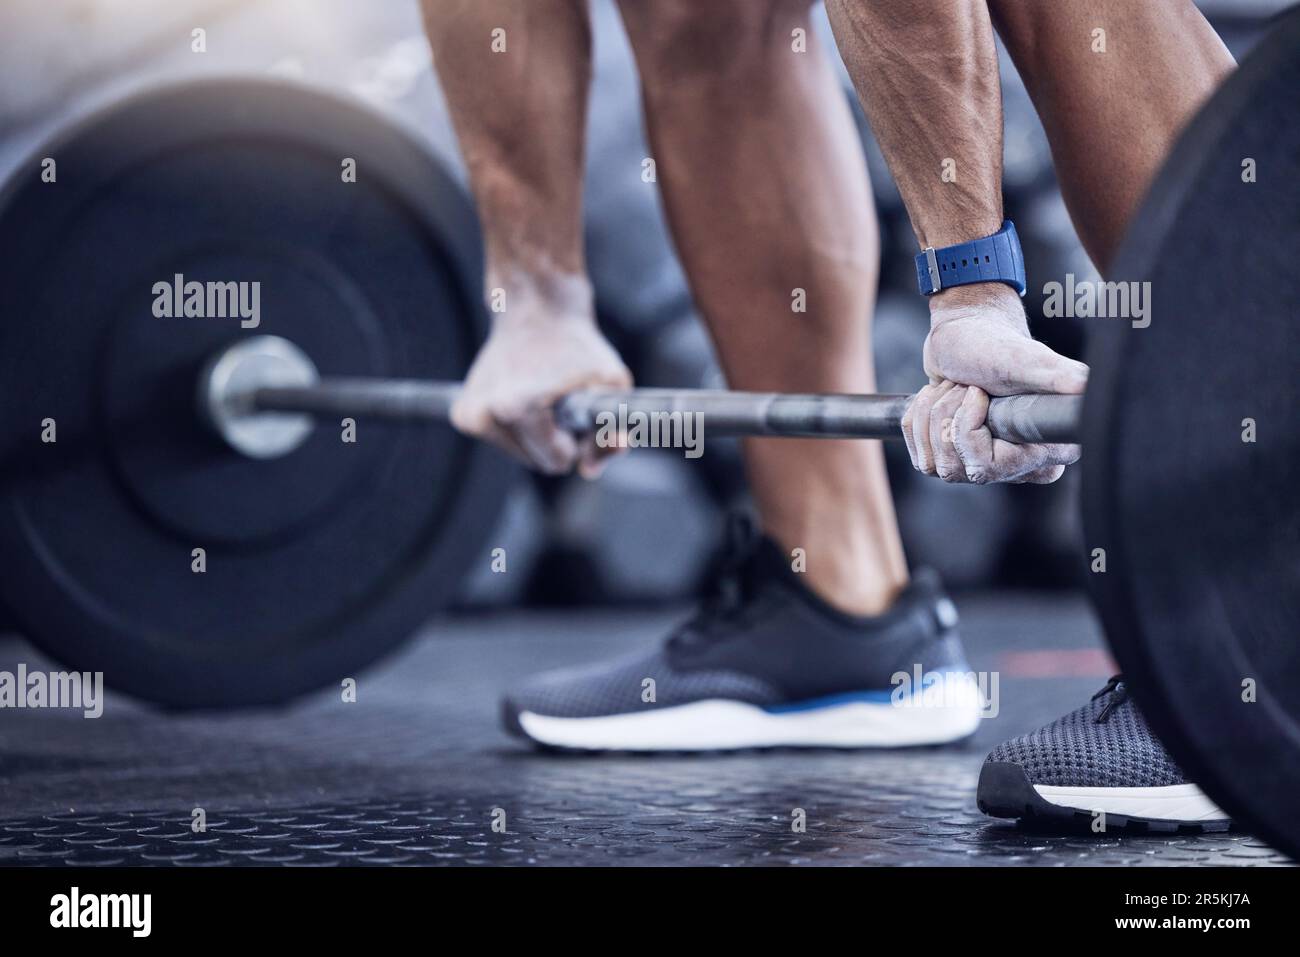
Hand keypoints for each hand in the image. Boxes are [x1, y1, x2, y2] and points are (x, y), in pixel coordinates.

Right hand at [451, 277, 631, 477]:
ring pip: (520, 453)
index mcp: (519, 408)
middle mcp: (487, 413)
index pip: (557, 461)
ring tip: (544, 394)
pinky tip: (523, 396)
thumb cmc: (577, 347)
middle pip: (537, 461)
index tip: (578, 414)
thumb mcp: (611, 385)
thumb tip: (589, 471)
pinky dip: (517, 428)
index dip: (576, 442)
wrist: (537, 310)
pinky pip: (503, 442)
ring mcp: (471, 414)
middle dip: (557, 440)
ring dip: (538, 433)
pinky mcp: (464, 415)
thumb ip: (607, 435)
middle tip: (563, 401)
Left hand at [902, 285, 1087, 483]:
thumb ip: (1059, 377)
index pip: (986, 467)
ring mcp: (986, 467)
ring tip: (954, 390)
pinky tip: (940, 400)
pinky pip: (922, 460)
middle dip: (947, 418)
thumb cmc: (994, 343)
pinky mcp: (958, 460)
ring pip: (935, 466)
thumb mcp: (1025, 359)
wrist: (965, 333)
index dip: (969, 430)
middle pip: (955, 469)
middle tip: (966, 387)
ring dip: (931, 416)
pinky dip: (918, 422)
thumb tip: (1089, 390)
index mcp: (1046, 450)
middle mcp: (1020, 467)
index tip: (979, 393)